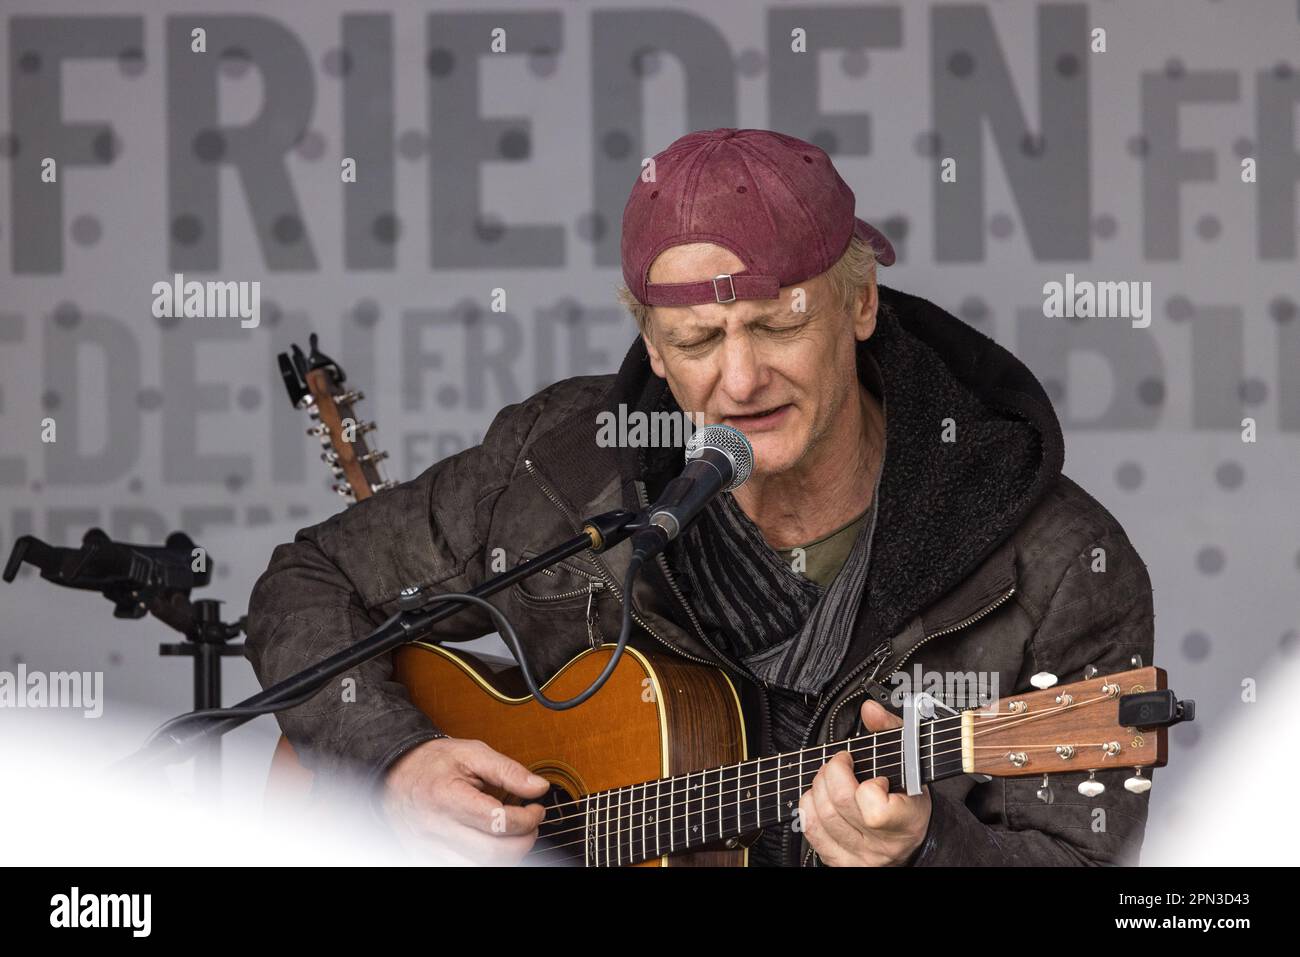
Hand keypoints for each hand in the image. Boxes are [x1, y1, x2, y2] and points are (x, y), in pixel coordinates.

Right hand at [381, 737, 549, 864]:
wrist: (395, 774)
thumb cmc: (433, 763)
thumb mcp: (472, 753)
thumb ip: (507, 770)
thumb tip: (539, 787)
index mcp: (446, 797)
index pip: (497, 821)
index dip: (527, 818)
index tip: (536, 809)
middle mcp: (435, 828)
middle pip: (493, 852)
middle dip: (524, 840)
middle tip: (530, 824)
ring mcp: (428, 848)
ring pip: (481, 867)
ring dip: (508, 855)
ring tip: (514, 835)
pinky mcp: (426, 858)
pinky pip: (463, 870)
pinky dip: (486, 861)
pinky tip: (493, 844)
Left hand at [798, 699, 931, 865]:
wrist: (911, 839)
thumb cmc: (909, 798)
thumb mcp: (910, 763)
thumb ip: (890, 732)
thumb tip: (870, 709)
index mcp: (906, 822)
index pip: (874, 808)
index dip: (868, 786)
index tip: (876, 777)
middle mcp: (882, 845)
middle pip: (838, 803)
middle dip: (832, 772)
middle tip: (841, 763)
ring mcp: (859, 856)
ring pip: (820, 814)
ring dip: (818, 786)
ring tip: (831, 778)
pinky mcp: (840, 860)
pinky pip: (810, 830)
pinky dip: (808, 806)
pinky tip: (820, 797)